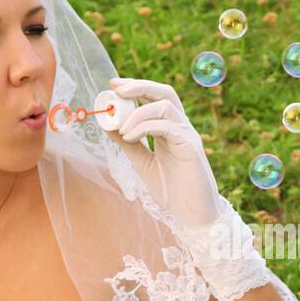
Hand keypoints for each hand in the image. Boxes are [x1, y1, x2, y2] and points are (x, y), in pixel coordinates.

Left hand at [105, 77, 222, 229]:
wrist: (192, 215)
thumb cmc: (171, 191)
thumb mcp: (142, 163)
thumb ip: (128, 144)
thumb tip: (107, 125)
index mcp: (170, 128)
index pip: (155, 97)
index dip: (136, 87)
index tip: (113, 85)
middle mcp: (181, 127)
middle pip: (164, 92)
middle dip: (140, 86)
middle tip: (117, 89)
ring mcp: (188, 135)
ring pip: (165, 106)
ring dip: (138, 112)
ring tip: (121, 129)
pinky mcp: (191, 146)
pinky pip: (167, 126)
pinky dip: (144, 127)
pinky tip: (130, 137)